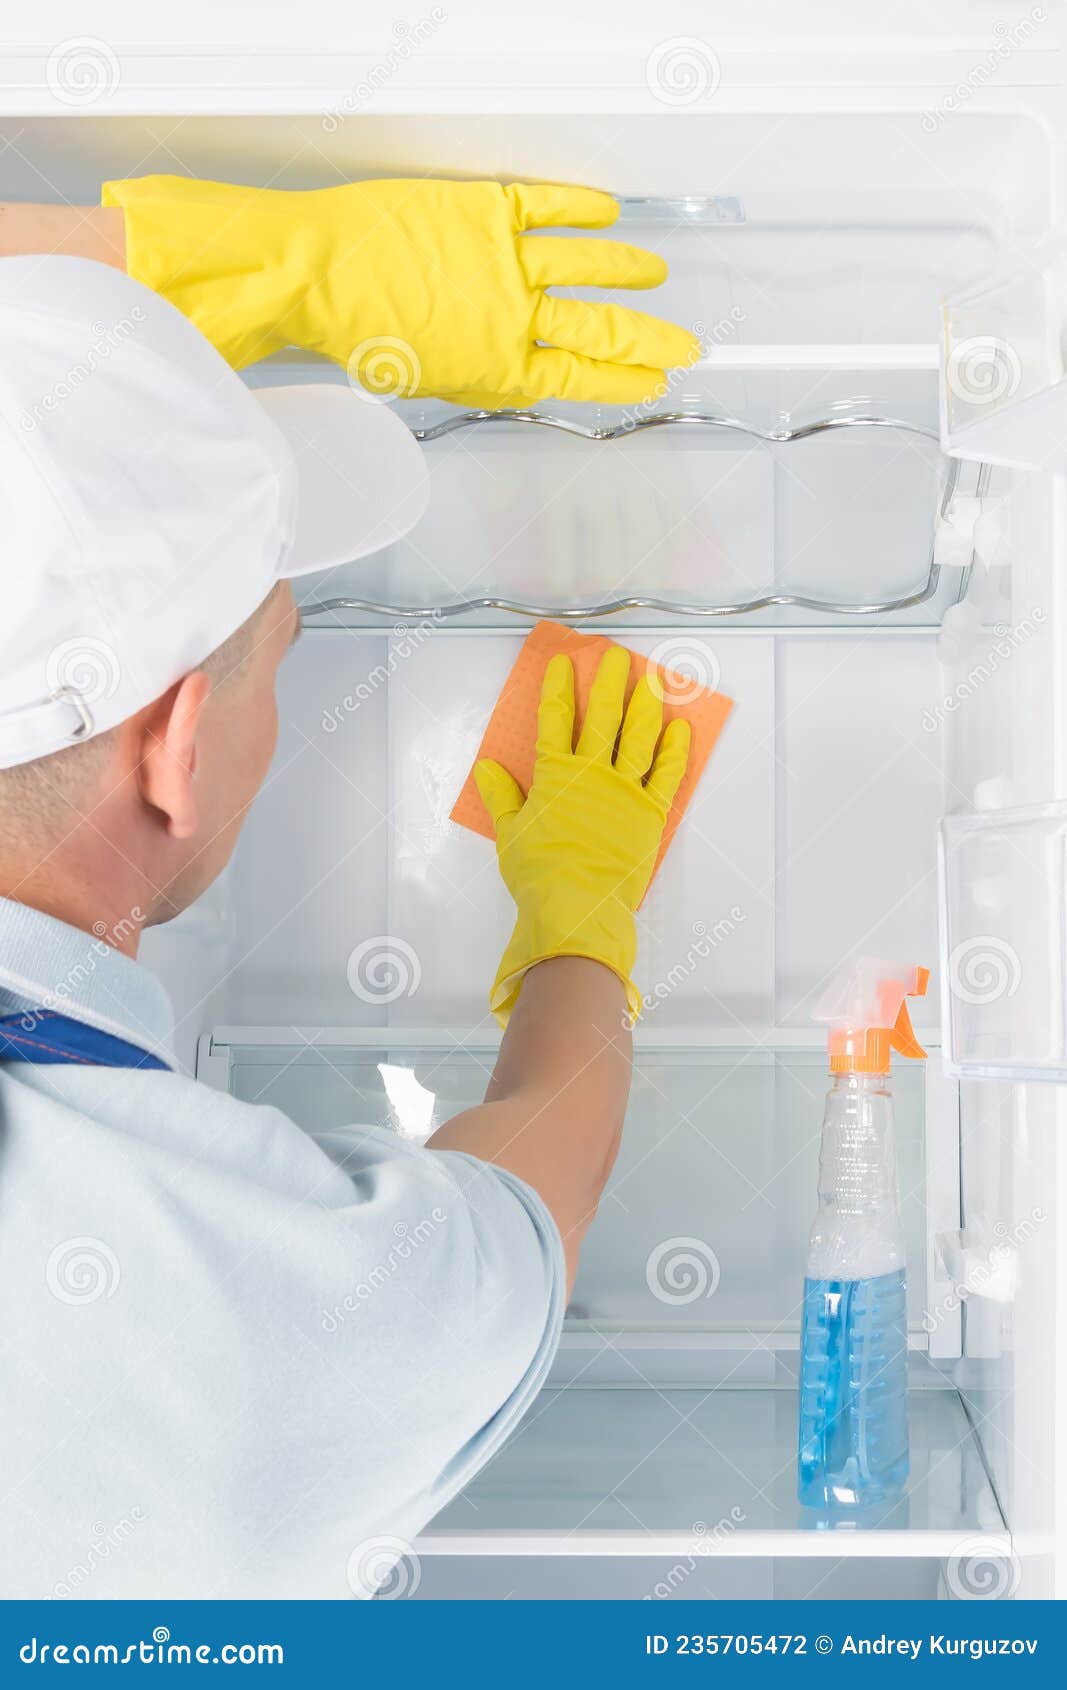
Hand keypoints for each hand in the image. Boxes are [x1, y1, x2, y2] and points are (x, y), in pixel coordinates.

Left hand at [101, 176, 699, 406]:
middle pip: (599, 331)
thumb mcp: (424, 382)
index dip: (621, 381)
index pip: (579, 376)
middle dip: (649, 341)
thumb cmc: (356, 333)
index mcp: (499, 369)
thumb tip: (519, 370)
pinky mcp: (485, 211)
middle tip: (684, 346)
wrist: (312, 276)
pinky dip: (582, 206)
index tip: (652, 381)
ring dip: (627, 272)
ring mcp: (504, 263)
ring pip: (587, 267)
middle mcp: (513, 318)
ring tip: (655, 275)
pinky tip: (608, 209)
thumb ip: (479, 375)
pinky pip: (548, 206)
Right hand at [475, 648, 689, 1024]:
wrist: (577, 909)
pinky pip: (668, 774)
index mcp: (556, 774)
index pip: (556, 718)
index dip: (559, 686)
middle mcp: (593, 773)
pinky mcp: (651, 813)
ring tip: (653, 680)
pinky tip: (680, 728)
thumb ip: (502, 797)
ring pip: (639, 737)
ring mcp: (626, 791)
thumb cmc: (539, 874)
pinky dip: (675, 750)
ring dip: (646, 705)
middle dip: (609, 682)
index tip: (564, 662)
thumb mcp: (510, 834)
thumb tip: (488, 769)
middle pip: (603, 716)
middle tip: (618, 656)